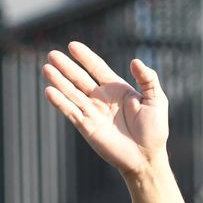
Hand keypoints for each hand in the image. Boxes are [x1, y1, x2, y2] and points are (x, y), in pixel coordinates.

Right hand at [43, 41, 169, 176]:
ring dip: (58, 81)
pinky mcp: (86, 127)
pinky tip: (49, 91)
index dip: (85, 57)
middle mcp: (101, 99)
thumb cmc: (154, 129)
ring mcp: (92, 112)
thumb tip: (134, 61)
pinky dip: (59, 102)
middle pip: (79, 78)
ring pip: (71, 93)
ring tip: (46, 69)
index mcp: (116, 89)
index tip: (72, 46)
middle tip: (52, 54)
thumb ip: (148, 79)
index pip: (96, 68)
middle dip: (66, 66)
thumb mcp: (156, 99)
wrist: (146, 157)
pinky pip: (70, 111)